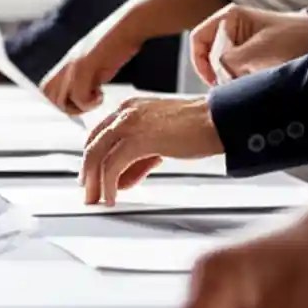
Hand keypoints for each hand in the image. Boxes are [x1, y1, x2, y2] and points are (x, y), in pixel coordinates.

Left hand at [41, 22, 144, 114]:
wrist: (130, 25)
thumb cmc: (119, 43)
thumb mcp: (97, 60)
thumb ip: (87, 73)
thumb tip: (89, 90)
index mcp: (67, 62)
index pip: (46, 88)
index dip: (60, 101)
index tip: (81, 101)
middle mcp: (66, 63)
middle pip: (48, 95)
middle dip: (67, 107)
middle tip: (88, 103)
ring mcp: (74, 64)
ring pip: (59, 99)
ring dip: (78, 106)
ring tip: (95, 100)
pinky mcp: (86, 66)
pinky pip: (78, 95)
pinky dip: (89, 102)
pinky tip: (102, 94)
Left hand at [79, 97, 221, 205]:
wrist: (219, 120)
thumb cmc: (199, 128)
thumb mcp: (161, 142)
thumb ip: (140, 158)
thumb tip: (123, 179)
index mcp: (130, 108)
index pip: (100, 134)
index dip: (92, 158)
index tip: (91, 176)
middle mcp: (126, 112)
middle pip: (94, 145)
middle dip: (88, 172)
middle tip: (88, 192)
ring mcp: (130, 123)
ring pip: (98, 156)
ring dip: (95, 182)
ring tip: (96, 200)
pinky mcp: (138, 139)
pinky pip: (113, 166)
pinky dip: (109, 185)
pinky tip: (112, 197)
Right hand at [189, 5, 307, 85]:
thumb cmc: (291, 39)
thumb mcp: (256, 52)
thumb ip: (229, 62)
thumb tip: (218, 75)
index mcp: (229, 17)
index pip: (198, 39)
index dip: (200, 62)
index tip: (212, 79)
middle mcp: (230, 26)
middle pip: (207, 53)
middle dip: (217, 71)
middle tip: (232, 84)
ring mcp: (239, 39)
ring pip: (220, 63)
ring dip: (229, 75)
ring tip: (245, 82)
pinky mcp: (248, 52)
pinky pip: (233, 66)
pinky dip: (238, 76)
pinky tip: (250, 80)